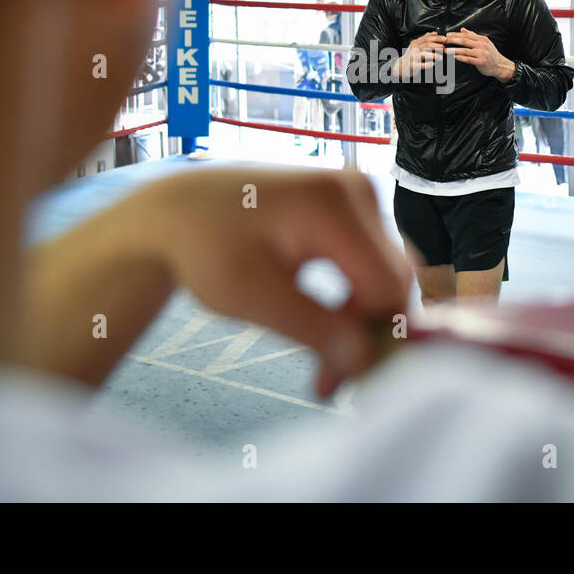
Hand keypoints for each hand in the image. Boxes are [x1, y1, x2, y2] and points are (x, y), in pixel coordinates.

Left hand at [121, 168, 411, 397]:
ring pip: (388, 275)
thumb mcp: (250, 295)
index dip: (373, 340)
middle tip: (326, 381)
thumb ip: (312, 327)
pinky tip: (328, 328)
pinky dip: (357, 300)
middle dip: (368, 335)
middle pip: (393, 280)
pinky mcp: (354, 208)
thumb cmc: (205, 248)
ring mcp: (359, 196)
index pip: (387, 286)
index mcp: (334, 204)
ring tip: (324, 364)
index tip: (335, 382)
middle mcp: (358, 191)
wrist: (180, 211)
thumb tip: (365, 362)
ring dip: (364, 322)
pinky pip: (374, 262)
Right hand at [393, 31, 445, 78]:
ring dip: (433, 55)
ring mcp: (412, 57)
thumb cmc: (411, 55)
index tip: (445, 39)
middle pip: (426, 45)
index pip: (427, 38)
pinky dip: (427, 64)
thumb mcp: (417, 45)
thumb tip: (434, 33)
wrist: (401, 66)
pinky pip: (420, 65)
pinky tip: (433, 64)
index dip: (437, 38)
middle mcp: (414, 49)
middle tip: (443, 47)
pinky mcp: (412, 65)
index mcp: (416, 43)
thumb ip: (425, 39)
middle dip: (436, 45)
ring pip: (423, 54)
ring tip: (440, 57)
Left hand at [443, 27, 513, 81]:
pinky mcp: (481, 62)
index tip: (447, 35)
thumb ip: (473, 36)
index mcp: (481, 39)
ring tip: (445, 51)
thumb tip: (462, 29)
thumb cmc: (491, 54)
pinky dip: (460, 58)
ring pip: (464, 50)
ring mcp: (481, 53)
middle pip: (464, 41)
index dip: (456, 34)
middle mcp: (481, 45)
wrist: (500, 66)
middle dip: (452, 40)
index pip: (466, 35)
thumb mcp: (484, 42)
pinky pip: (468, 59)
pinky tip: (454, 57)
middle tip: (444, 41)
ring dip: (453, 50)